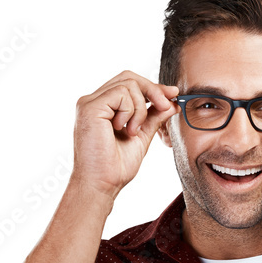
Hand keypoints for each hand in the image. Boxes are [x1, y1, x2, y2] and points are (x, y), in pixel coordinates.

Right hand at [72, 70, 178, 201]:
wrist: (102, 185)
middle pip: (128, 77)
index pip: (129, 84)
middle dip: (153, 89)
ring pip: (128, 84)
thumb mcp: (141, 136)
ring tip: (134, 131)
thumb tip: (171, 102)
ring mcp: (89, 103)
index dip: (152, 87)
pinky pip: (120, 93)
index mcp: (104, 107)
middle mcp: (94, 101)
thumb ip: (153, 117)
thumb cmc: (116, 167)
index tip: (172, 93)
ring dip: (140, 108)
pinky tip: (125, 129)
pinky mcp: (89, 107)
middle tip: (166, 105)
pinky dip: (131, 111)